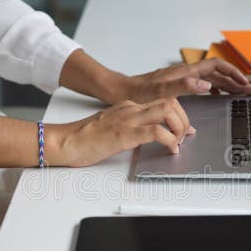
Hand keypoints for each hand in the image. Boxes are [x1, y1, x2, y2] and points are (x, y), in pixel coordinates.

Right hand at [45, 98, 194, 166]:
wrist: (64, 142)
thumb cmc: (84, 139)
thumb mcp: (112, 128)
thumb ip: (130, 128)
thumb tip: (148, 137)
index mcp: (128, 106)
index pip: (162, 101)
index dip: (180, 114)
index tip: (186, 129)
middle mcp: (130, 108)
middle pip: (170, 102)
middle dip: (184, 120)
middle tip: (184, 137)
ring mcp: (128, 119)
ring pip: (167, 111)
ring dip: (179, 128)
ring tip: (178, 143)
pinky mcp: (125, 134)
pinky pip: (156, 131)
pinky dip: (169, 140)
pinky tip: (170, 149)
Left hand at [119, 58, 250, 103]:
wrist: (122, 91)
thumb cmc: (138, 93)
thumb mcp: (160, 91)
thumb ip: (184, 86)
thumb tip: (206, 85)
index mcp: (186, 72)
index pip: (217, 66)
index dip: (234, 74)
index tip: (246, 84)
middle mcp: (187, 72)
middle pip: (219, 73)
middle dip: (237, 81)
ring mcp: (183, 78)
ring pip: (212, 78)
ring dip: (228, 85)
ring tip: (241, 93)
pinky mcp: (179, 84)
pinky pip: (204, 84)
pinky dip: (215, 88)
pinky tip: (217, 96)